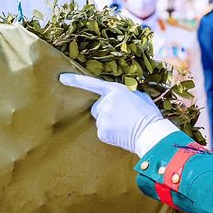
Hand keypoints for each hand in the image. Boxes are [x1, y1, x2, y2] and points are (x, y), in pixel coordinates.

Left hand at [59, 73, 175, 155]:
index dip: (75, 80)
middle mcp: (106, 102)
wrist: (151, 134)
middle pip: (97, 108)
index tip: (62, 78)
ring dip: (109, 123)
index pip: (92, 83)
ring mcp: (102, 117)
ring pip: (101, 120)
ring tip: (125, 126)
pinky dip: (110, 134)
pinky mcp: (102, 131)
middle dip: (106, 112)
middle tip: (123, 118)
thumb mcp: (140, 96)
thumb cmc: (149, 115)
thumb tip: (122, 98)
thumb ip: (126, 94)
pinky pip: (102, 132)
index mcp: (116, 90)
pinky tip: (122, 134)